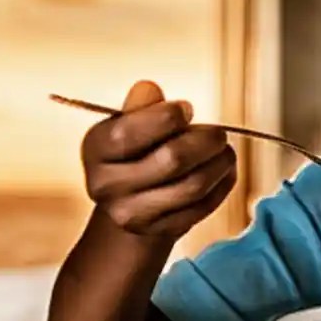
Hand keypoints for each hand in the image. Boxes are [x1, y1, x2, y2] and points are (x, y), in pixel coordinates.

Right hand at [81, 81, 236, 238]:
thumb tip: (149, 89)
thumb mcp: (128, 122)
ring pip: (193, 186)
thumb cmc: (135, 150)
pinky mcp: (160, 231)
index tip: (187, 110)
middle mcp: (106, 186)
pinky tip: (223, 171)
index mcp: (96, 148)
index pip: (130, 133)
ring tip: (224, 150)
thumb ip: (140, 106)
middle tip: (218, 132)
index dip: (167, 117)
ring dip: (219, 163)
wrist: (130, 200)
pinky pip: (203, 207)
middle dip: (205, 140)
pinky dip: (221, 185)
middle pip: (171, 160)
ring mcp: (132, 214)